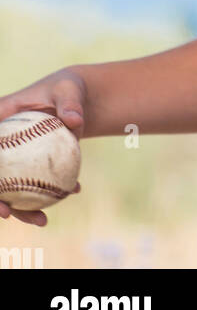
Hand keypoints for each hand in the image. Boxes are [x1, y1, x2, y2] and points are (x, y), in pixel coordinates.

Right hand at [0, 70, 86, 226]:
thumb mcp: (69, 89)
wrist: (76, 97)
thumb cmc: (67, 88)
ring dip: (22, 209)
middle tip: (7, 213)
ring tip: (42, 220)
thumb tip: (75, 121)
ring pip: (10, 189)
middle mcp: (1, 142)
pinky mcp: (28, 168)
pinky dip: (50, 194)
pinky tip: (74, 191)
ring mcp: (12, 157)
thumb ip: (70, 103)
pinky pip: (34, 186)